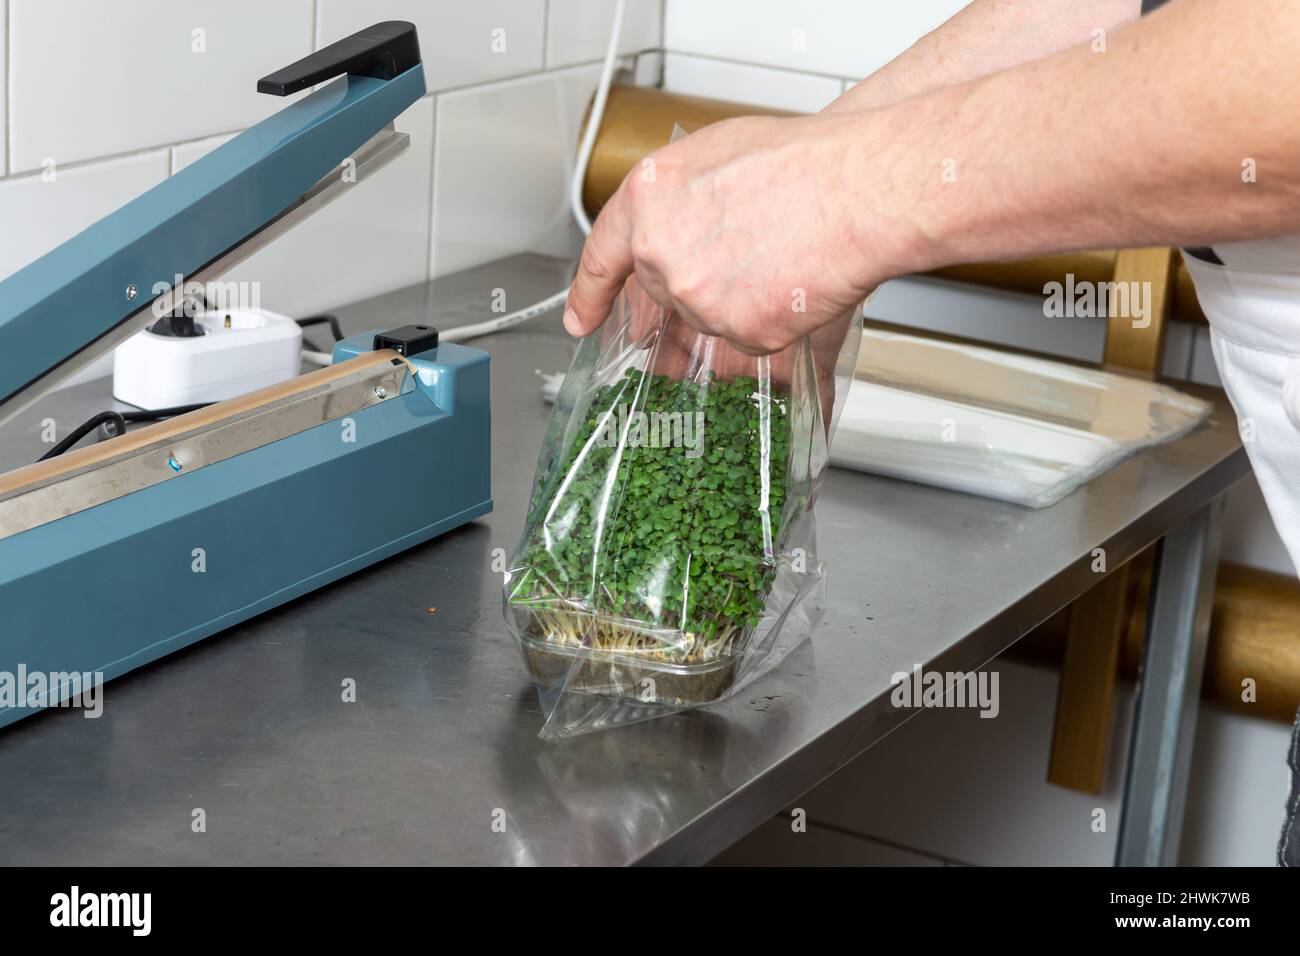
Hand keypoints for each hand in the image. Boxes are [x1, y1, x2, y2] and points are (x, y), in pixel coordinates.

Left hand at [563, 111, 913, 355]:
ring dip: (741, 298)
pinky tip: (795, 282)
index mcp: (647, 201)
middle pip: (669, 290)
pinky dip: (774, 319)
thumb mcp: (714, 154)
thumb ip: (676, 198)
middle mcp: (662, 255)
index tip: (580, 320)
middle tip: (749, 250)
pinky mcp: (740, 332)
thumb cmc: (801, 161)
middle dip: (702, 279)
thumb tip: (672, 224)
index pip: (602, 258)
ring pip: (711, 316)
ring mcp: (698, 299)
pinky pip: (750, 337)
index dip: (589, 294)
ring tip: (783, 254)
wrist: (856, 189)